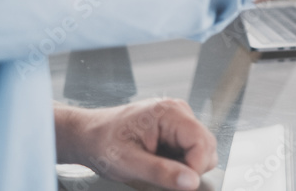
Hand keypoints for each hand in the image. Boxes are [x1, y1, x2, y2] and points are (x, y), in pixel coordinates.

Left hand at [55, 99, 216, 190]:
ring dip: (184, 167)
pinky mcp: (176, 130)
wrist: (88, 136)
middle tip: (161, 177)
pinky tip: (158, 163)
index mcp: (169, 112)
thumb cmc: (103, 144)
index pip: (202, 143)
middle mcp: (179, 111)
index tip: (178, 186)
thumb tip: (191, 182)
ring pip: (201, 151)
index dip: (195, 169)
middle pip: (207, 147)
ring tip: (156, 167)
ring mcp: (179, 120)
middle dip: (190, 169)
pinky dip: (179, 163)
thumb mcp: (128, 163)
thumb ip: (161, 172)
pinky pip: (190, 151)